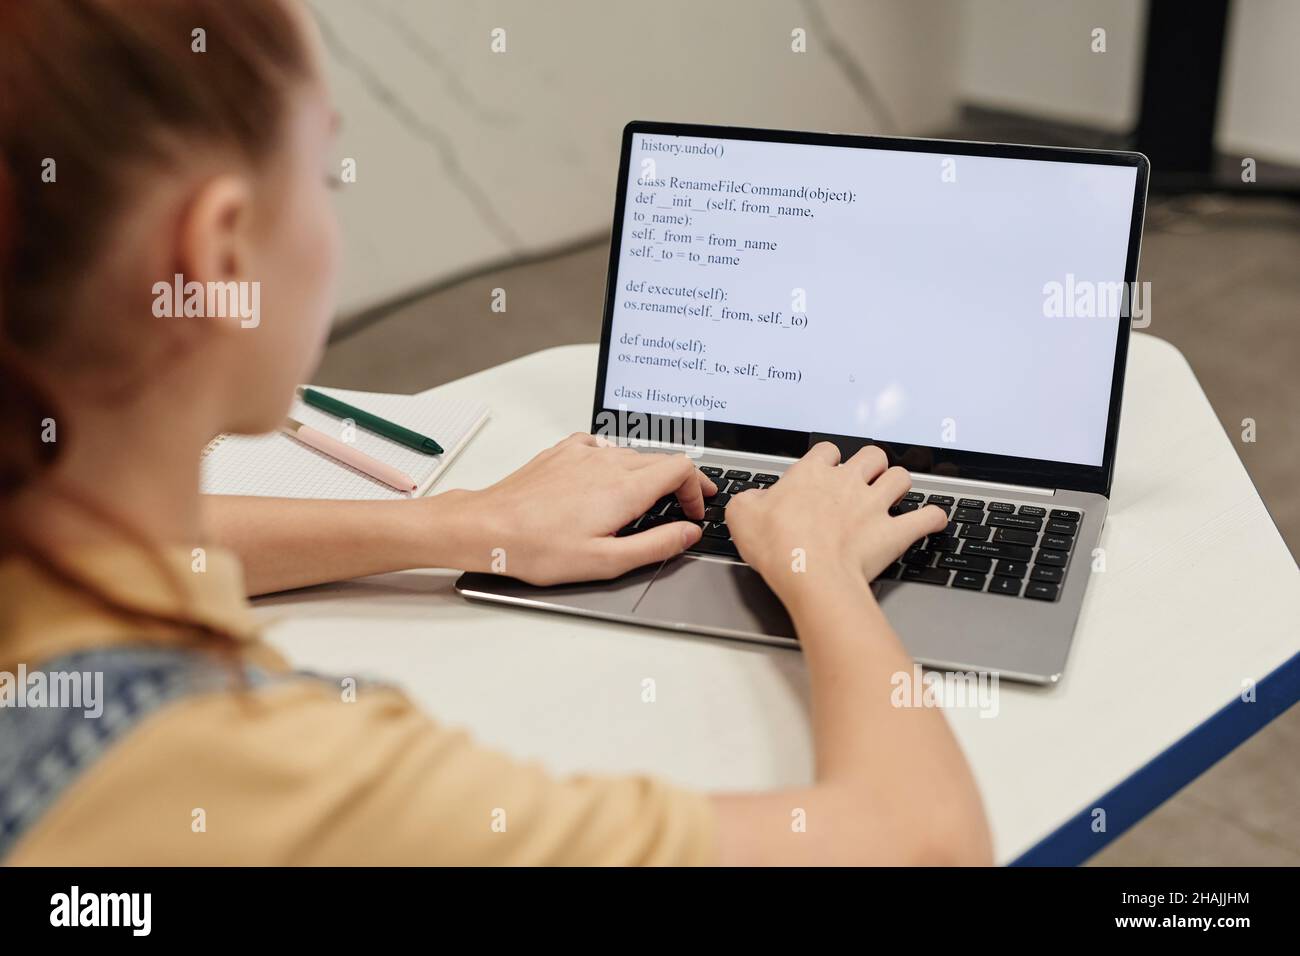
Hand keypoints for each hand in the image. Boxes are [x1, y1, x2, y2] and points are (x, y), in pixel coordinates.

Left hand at [454, 433, 716, 584]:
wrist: (488, 528)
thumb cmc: (539, 548)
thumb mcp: (606, 561)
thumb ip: (656, 545)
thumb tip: (688, 533)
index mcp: (624, 488)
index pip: (681, 468)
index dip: (697, 487)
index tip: (694, 510)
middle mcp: (607, 462)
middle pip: (661, 460)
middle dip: (678, 483)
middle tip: (680, 508)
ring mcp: (583, 453)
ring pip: (632, 453)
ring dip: (648, 474)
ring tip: (644, 501)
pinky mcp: (562, 451)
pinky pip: (602, 447)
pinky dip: (615, 462)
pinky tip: (606, 481)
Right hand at [725, 442, 946, 608]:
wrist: (810, 575)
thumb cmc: (778, 546)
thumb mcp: (742, 516)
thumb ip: (749, 500)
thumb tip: (753, 501)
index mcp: (811, 474)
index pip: (827, 451)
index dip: (827, 460)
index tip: (823, 472)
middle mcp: (847, 483)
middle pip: (872, 455)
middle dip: (871, 465)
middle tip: (864, 480)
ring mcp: (874, 506)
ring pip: (900, 477)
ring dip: (899, 484)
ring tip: (893, 494)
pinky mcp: (894, 532)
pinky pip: (926, 517)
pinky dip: (932, 518)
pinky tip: (932, 520)